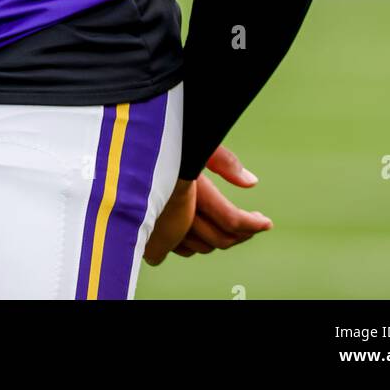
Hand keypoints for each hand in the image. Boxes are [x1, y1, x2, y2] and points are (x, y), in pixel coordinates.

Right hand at [143, 145, 272, 264]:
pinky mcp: (151, 239)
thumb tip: (252, 182)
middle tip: (255, 223)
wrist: (121, 158)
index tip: (267, 223)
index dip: (254, 224)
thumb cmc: (161, 139)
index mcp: (190, 191)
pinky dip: (197, 243)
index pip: (232, 220)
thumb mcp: (195, 141)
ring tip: (234, 226)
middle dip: (242, 233)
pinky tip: (204, 230)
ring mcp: (162, 231)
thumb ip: (224, 161)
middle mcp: (176, 216)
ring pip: (202, 248)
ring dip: (220, 239)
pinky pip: (182, 250)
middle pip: (220, 239)